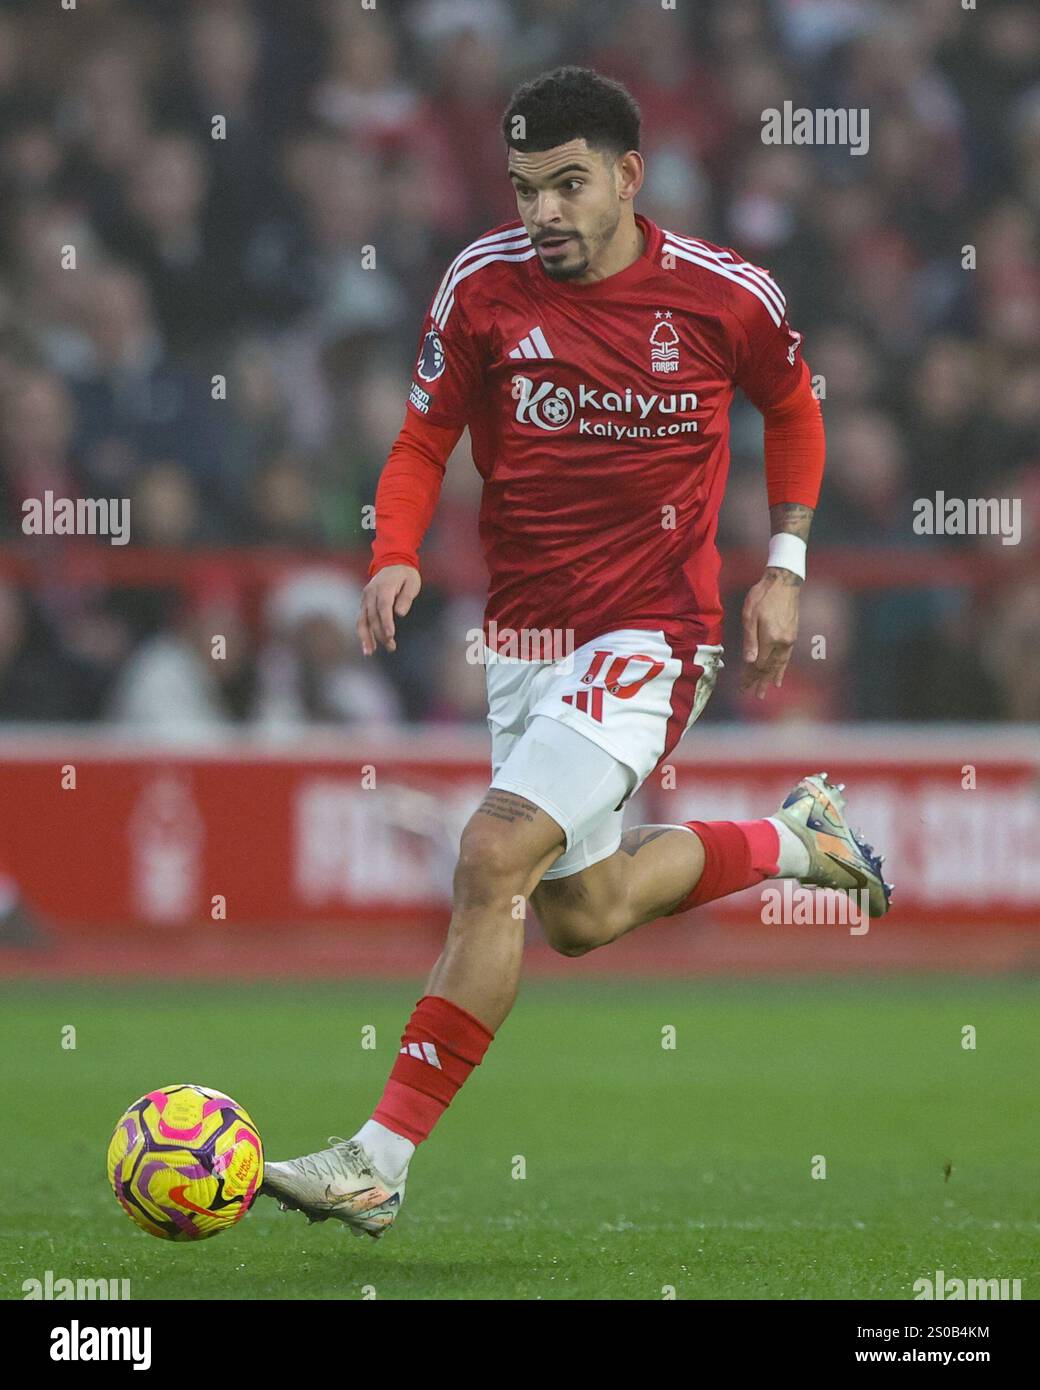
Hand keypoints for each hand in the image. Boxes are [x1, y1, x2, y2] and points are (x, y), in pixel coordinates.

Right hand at [357, 565, 420, 654]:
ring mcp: (365, 599)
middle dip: (381, 634)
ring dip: (366, 637)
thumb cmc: (405, 575)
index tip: (391, 635)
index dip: (386, 622)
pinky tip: (368, 646)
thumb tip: (400, 613)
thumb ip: (406, 598)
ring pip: (363, 620)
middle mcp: (370, 593)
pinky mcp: (364, 604)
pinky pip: (361, 620)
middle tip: (391, 647)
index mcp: (383, 587)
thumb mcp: (412, 583)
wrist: (392, 562)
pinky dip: (363, 633)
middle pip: (373, 617)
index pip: (384, 607)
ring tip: (370, 652)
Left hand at [740, 567, 800, 699]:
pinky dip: (782, 668)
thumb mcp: (750, 616)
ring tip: (767, 690)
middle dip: (760, 682)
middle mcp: (782, 643)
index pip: (758, 665)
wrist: (784, 582)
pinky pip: (786, 657)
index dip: (750, 677)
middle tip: (755, 695)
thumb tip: (750, 661)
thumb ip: (750, 640)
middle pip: (770, 668)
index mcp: (770, 638)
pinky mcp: (792, 636)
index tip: (742, 687)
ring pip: (779, 664)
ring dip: (772, 678)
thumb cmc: (762, 596)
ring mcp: (789, 640)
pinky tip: (780, 676)